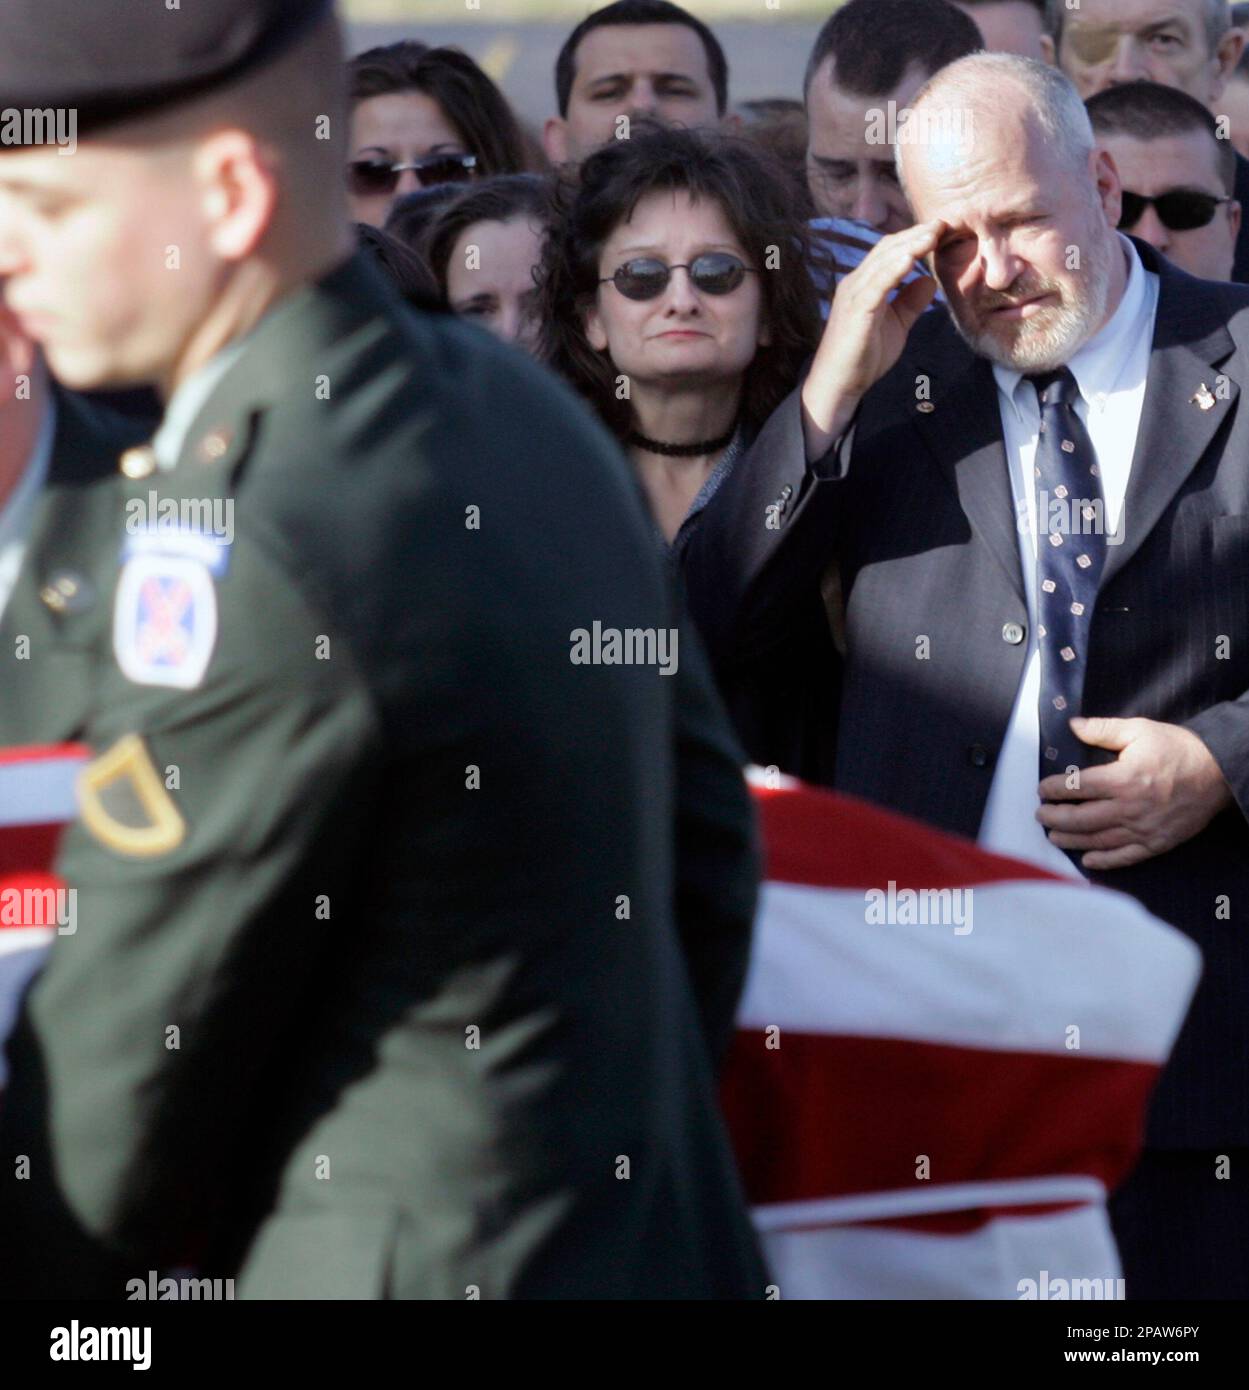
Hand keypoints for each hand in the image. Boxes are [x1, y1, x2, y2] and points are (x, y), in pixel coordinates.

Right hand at [800, 219, 943, 460]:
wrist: (839, 385)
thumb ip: (910, 302)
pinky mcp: (855, 310)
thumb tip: (930, 280)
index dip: (915, 239)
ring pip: (883, 261)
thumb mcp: (897, 324)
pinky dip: (894, 268)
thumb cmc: (864, 357)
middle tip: (943, 222)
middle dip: (915, 234)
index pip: (890, 252)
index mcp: (864, 285)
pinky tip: (912, 257)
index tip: (941, 229)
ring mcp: (853, 295)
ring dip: (910, 245)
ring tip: (934, 232)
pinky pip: (876, 284)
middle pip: (887, 249)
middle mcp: (855, 283)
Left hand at [1036, 716, 1233, 869]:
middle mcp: (1130, 807)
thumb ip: (1104, 729)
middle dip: (1055, 818)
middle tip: (1040, 815)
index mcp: (1124, 778)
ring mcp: (1144, 829)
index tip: (1043, 789)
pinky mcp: (1157, 843)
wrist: (1219, 772)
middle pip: (1081, 819)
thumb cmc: (1177, 749)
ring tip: (1053, 836)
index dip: (1054, 789)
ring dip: (1071, 840)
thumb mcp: (1140, 730)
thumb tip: (1073, 725)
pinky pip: (1125, 857)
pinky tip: (1086, 860)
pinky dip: (1103, 861)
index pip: (1077, 787)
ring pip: (1098, 840)